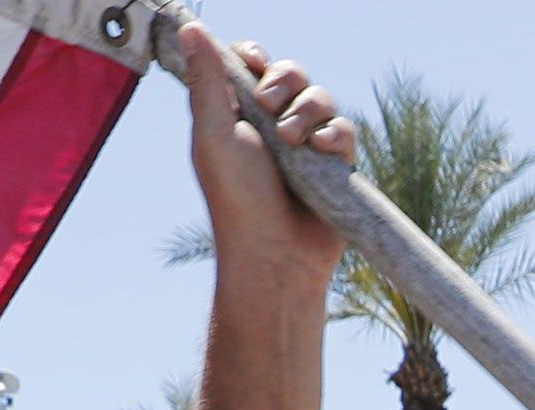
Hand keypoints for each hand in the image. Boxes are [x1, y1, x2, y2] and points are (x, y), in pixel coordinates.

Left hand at [177, 23, 352, 288]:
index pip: (251, 65)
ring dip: (308, 109)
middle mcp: (272, 126)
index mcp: (238, 115)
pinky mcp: (334, 166)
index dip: (255, 58)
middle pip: (290, 73)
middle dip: (284, 80)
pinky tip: (321, 151)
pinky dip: (334, 134)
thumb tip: (190, 28)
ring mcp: (306, 146)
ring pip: (320, 97)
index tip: (252, 63)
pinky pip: (344, 129)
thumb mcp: (214, 134)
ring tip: (294, 139)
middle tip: (269, 104)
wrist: (275, 256)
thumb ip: (207, 80)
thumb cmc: (237, 201)